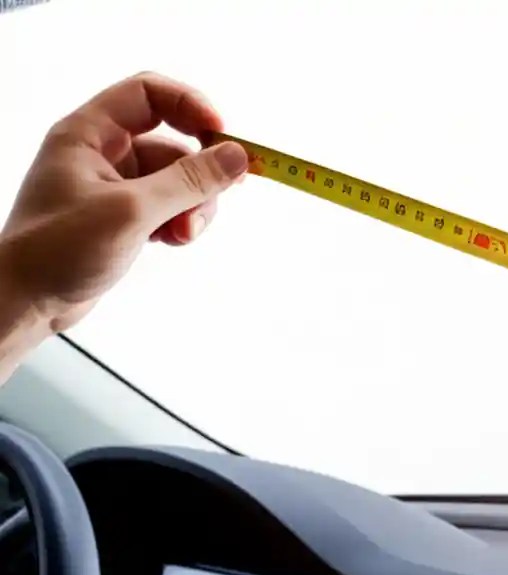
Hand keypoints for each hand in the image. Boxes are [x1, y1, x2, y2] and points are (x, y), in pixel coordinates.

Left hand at [0, 72, 246, 333]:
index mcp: (89, 134)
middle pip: (173, 143)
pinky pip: (168, 206)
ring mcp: (113, 186)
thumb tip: (237, 156)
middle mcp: (101, 153)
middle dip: (198, 176)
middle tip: (210, 203)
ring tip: (181, 235)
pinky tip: (170, 241)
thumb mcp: (132, 211)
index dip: (190, 105)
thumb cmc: (57, 250)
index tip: (223, 136)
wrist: (23, 302)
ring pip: (177, 180)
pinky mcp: (122, 216)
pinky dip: (179, 222)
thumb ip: (189, 181)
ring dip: (192, 206)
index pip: (149, 93)